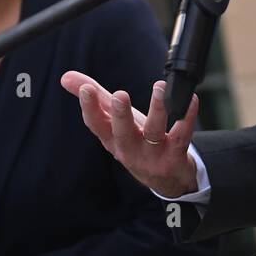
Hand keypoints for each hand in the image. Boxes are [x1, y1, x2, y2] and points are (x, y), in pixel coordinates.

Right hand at [59, 73, 199, 197]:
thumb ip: (95, 99)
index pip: (96, 125)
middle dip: (120, 115)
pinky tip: (190, 99)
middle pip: (123, 133)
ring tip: (159, 87)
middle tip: (119, 96)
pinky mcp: (175, 156)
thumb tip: (65, 77)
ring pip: (154, 132)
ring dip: (157, 109)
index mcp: (112, 139)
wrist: (166, 178)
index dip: (90, 108)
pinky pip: (182, 136)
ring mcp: (153, 155)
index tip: (86, 89)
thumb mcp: (114, 123)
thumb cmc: (137, 141)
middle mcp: (130, 149)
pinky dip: (186, 117)